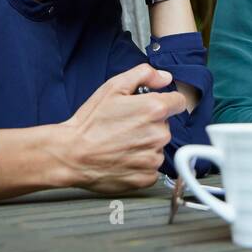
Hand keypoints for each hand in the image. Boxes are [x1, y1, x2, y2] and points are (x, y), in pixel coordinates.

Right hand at [50, 63, 187, 192]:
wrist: (72, 154)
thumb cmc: (90, 123)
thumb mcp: (113, 87)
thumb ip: (143, 75)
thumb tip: (164, 77)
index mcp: (154, 109)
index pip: (179, 102)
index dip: (166, 101)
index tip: (154, 107)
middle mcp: (159, 134)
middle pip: (166, 125)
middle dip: (150, 123)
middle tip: (126, 126)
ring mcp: (153, 158)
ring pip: (158, 146)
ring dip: (145, 144)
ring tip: (122, 142)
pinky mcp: (146, 177)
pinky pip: (151, 167)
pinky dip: (140, 163)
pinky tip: (123, 157)